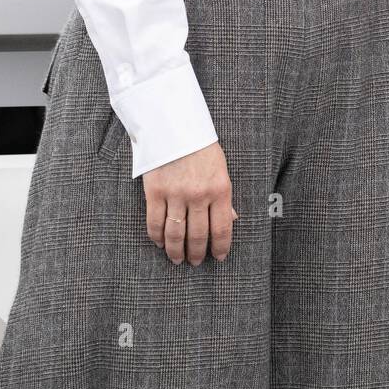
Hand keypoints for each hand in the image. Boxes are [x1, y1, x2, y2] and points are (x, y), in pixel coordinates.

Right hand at [142, 141, 237, 265]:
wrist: (175, 126)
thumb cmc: (201, 148)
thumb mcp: (221, 169)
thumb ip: (224, 197)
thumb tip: (233, 220)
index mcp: (220, 189)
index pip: (222, 228)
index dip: (221, 247)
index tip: (219, 257)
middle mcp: (199, 195)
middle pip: (198, 235)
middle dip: (197, 253)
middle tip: (196, 262)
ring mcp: (176, 195)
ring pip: (175, 234)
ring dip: (176, 251)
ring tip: (177, 259)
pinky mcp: (155, 192)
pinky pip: (155, 223)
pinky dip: (157, 237)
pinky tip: (160, 243)